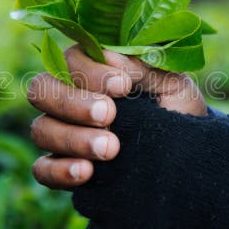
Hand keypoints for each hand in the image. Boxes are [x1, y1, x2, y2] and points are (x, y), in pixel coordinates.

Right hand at [27, 45, 207, 188]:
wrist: (188, 152)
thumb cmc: (176, 107)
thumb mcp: (170, 83)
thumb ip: (143, 67)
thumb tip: (111, 56)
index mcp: (90, 68)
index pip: (69, 60)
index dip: (90, 72)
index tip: (123, 86)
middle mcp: (67, 97)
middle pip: (41, 89)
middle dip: (73, 102)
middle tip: (109, 115)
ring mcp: (60, 132)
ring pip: (41, 129)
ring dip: (72, 139)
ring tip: (110, 149)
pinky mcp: (60, 168)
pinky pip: (42, 169)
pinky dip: (59, 171)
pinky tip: (87, 172)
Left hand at [72, 95, 228, 228]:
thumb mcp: (208, 128)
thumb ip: (163, 119)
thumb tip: (142, 117)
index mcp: (140, 127)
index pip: (101, 120)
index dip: (117, 132)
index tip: (134, 144)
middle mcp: (117, 163)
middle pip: (88, 158)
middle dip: (107, 167)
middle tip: (140, 179)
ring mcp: (113, 206)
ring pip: (87, 198)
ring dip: (107, 202)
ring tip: (144, 207)